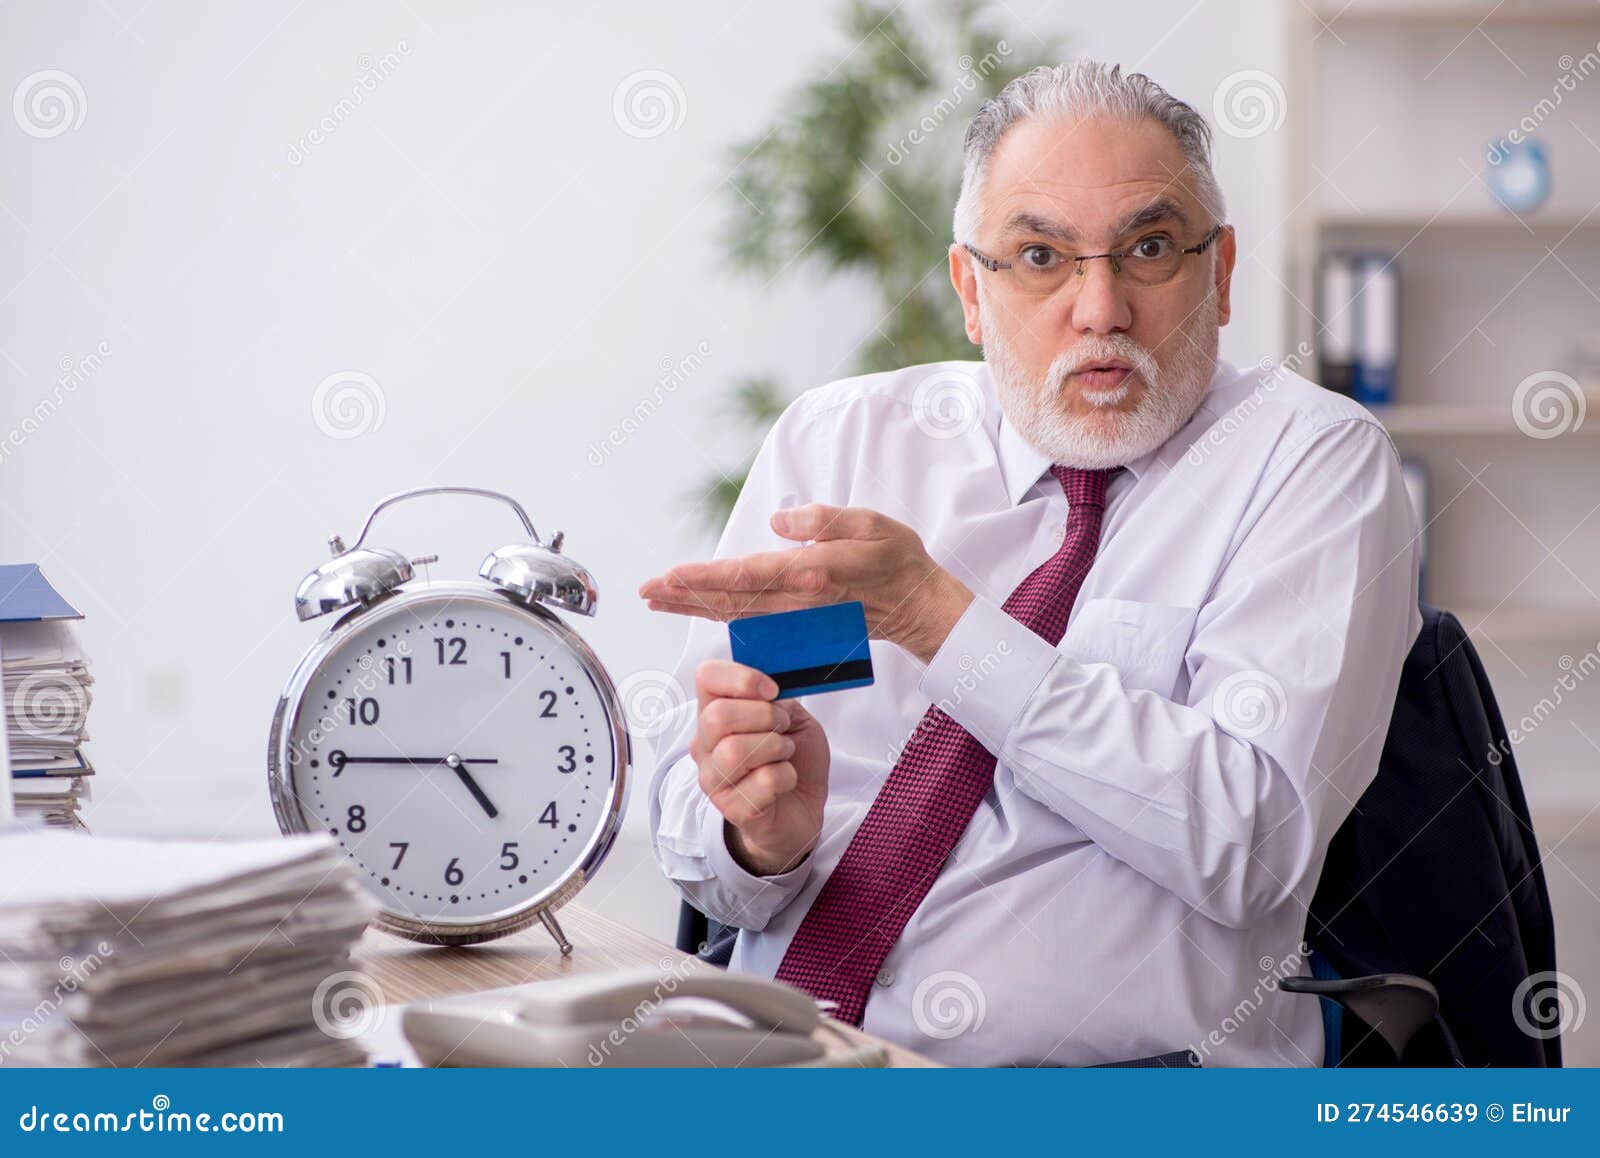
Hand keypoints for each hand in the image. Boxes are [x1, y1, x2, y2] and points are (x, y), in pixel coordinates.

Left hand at [638, 505, 973, 663]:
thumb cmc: (894, 559)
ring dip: (694, 605)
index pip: (748, 575)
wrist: (916, 605)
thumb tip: (777, 521)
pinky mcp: (798, 623)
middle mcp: (798, 601)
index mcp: (812, 573)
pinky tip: (697, 608)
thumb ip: (822, 520)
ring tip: (658, 597)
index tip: (672, 575)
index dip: (706, 577)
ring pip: (735, 613)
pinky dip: (719, 614)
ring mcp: (797, 617)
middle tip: (645, 590)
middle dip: (685, 594)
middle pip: (730, 599)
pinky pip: (750, 620)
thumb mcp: (870, 524)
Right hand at [690, 659, 828, 876]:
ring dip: (775, 747)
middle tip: (783, 727)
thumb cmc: (792, 759)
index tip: (772, 690)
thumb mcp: (792, 717)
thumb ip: (777, 699)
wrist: (802, 808)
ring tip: (785, 754)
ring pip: (734, 751)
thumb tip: (770, 688)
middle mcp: (706, 745)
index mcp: (715, 712)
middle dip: (764, 716)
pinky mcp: (733, 809)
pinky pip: (763, 781)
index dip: (741, 678)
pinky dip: (786, 776)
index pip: (706, 676)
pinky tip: (786, 781)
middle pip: (717, 716)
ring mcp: (714, 779)